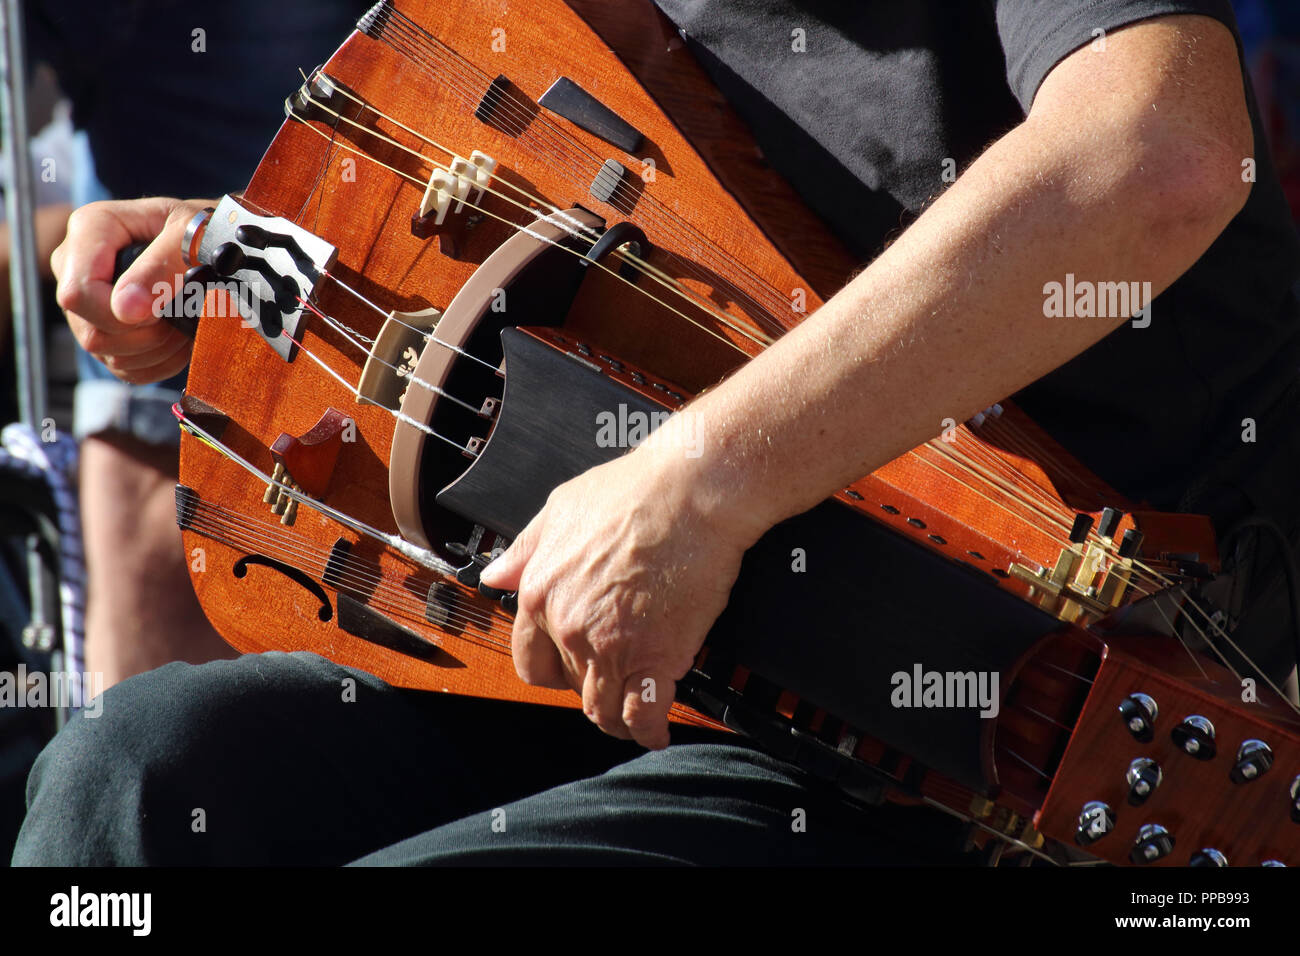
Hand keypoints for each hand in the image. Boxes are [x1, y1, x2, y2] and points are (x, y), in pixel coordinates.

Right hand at [53, 197, 213, 383]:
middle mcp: (76, 266)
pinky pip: (125, 368)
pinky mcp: (105, 332)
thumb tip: (126, 309)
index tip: (163, 306)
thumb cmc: (202, 231)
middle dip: (146, 335)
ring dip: (158, 348)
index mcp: (91, 229)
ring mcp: (86, 303)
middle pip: (92, 331)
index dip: (122, 313)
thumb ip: (161, 266)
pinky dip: (161, 361)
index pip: (78, 293)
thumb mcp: (193, 236)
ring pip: (107, 353)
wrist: (212, 244)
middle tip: (184, 314)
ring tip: (185, 321)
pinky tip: (179, 337)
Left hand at [479, 445, 754, 748]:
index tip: (570, 667)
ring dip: (614, 718)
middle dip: (586, 687)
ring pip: (600, 708)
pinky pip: (642, 713)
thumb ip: (527, 548)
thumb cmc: (636, 490)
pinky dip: (648, 729)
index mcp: (540, 591)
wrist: (691, 490)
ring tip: (630, 717)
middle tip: (609, 680)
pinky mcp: (655, 657)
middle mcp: (567, 625)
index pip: (529, 657)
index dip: (552, 667)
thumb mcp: (561, 507)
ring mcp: (610, 646)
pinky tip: (655, 728)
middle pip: (566, 685)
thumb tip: (497, 575)